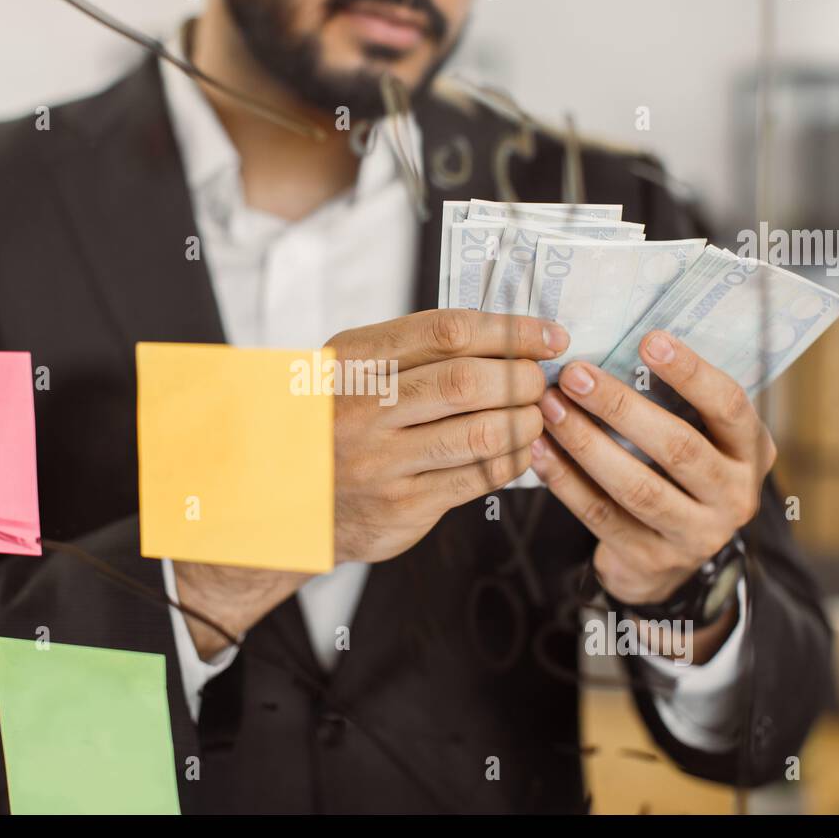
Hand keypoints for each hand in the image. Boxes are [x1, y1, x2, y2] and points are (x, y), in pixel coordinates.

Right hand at [329, 309, 566, 563]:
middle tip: (538, 381)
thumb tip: (507, 336)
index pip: (446, 332)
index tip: (548, 335)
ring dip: (524, 421)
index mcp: (353, 361)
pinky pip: (479, 477)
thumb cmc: (338, 422)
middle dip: (520, 378)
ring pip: (480, 433)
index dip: (509, 331)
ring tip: (533, 416)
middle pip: (466, 381)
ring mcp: (382, 462)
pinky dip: (514, 459)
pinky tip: (518, 450)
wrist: (290, 499)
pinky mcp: (403, 506)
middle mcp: (362, 409)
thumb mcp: (353, 371)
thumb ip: (415, 351)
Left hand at [529, 330, 775, 607]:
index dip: (691, 373)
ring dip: (586, 443)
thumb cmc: (677, 473)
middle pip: (677, 447)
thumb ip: (674, 401)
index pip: (728, 406)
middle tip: (574, 374)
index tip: (649, 339)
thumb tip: (611, 343)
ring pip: (636, 487)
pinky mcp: (651, 559)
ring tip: (549, 408)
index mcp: (749, 452)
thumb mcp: (698, 436)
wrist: (669, 559)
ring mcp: (695, 534)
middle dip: (620, 407)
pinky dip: (564, 480)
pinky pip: (601, 515)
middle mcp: (733, 496)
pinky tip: (538, 450)